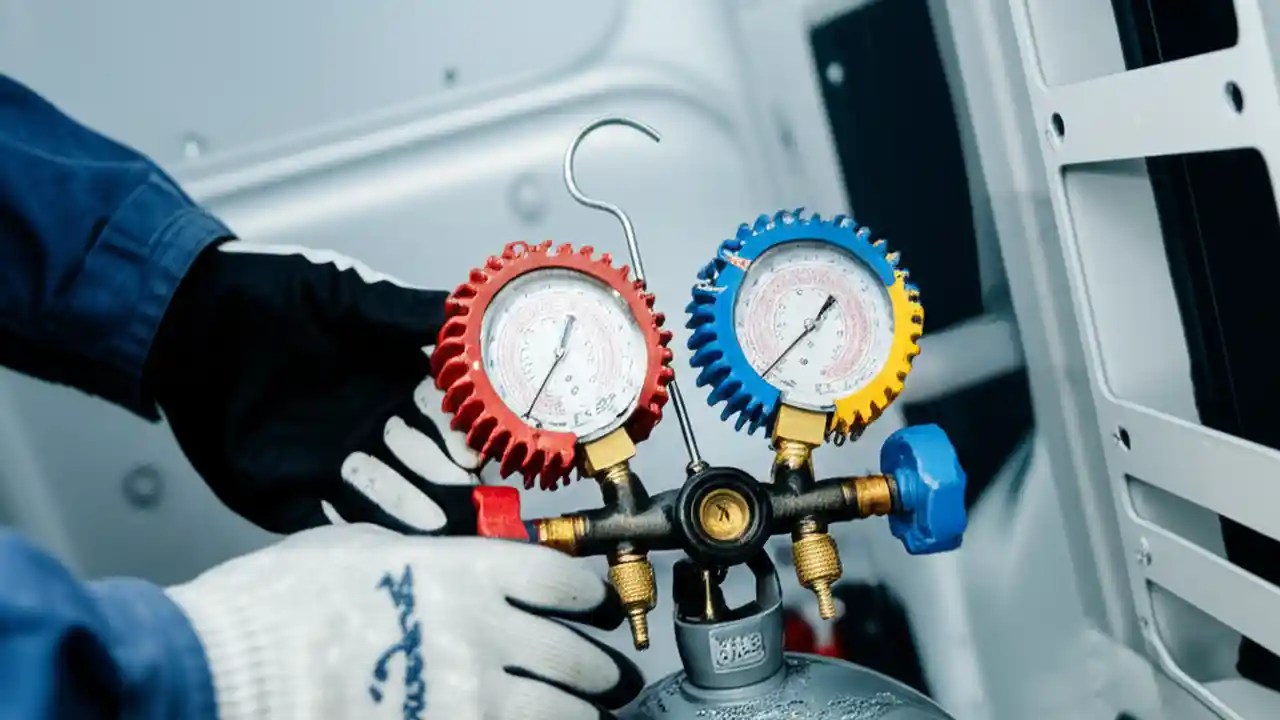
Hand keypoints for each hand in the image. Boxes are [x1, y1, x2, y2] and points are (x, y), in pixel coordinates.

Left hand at [146, 241, 482, 534]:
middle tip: (480, 503)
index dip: (470, 436)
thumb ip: (409, 311)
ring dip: (414, 518)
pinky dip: (353, 538)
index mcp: (398, 389)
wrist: (188, 316)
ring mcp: (331, 468)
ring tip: (441, 529)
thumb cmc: (273, 292)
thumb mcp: (349, 293)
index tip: (491, 446)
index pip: (451, 423)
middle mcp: (373, 435)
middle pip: (427, 473)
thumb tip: (474, 314)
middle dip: (453, 488)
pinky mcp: (284, 496)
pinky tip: (381, 544)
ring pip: (385, 506)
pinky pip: (324, 526)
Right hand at [166, 525, 643, 718]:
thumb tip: (452, 565)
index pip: (567, 583)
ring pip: (565, 716)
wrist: (220, 666)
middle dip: (599, 670)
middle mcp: (481, 634)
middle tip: (602, 676)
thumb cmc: (275, 604)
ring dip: (579, 717)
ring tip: (577, 716)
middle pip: (580, 657)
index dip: (591, 598)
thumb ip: (423, 560)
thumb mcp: (357, 550)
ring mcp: (467, 699)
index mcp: (464, 573)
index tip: (594, 608)